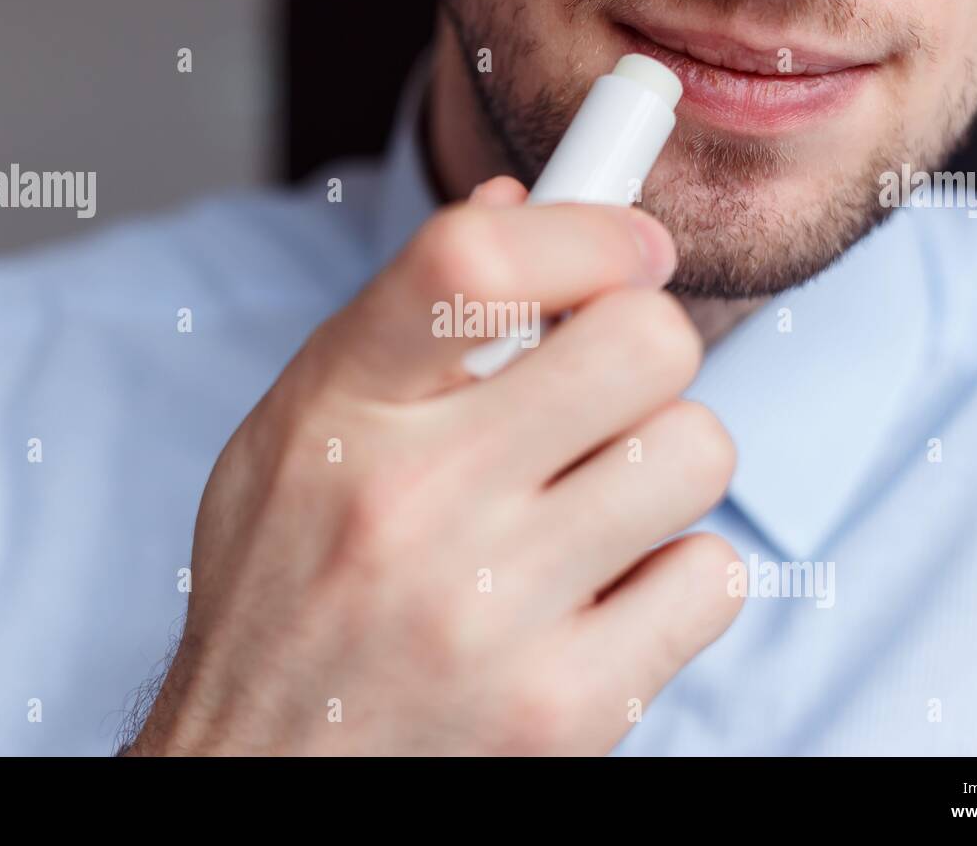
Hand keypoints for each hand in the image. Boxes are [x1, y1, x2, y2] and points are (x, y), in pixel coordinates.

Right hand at [125, 177, 741, 754]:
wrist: (265, 770)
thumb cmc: (285, 589)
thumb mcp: (299, 431)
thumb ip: (407, 319)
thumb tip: (525, 205)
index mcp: (342, 411)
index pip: (479, 257)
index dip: (590, 226)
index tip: (632, 247)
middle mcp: (415, 503)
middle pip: (641, 342)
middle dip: (646, 346)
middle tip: (611, 386)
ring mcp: (494, 611)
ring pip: (696, 450)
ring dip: (664, 464)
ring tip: (595, 501)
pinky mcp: (567, 706)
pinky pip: (712, 577)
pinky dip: (676, 577)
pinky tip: (605, 595)